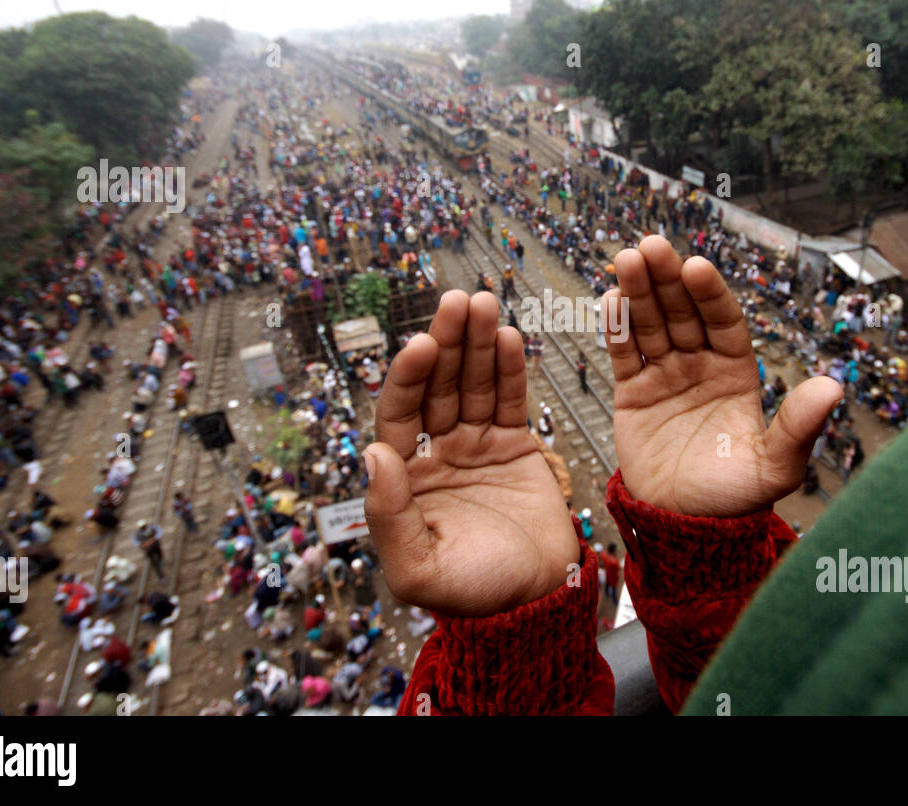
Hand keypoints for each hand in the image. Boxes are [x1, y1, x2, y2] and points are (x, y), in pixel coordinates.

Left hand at [363, 290, 578, 616]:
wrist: (535, 605)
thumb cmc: (470, 595)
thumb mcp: (416, 568)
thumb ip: (389, 515)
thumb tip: (372, 453)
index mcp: (404, 478)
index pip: (399, 413)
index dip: (409, 376)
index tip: (424, 343)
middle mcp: (435, 454)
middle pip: (437, 385)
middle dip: (447, 342)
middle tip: (458, 301)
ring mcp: (474, 447)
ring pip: (472, 384)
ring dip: (477, 344)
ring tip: (484, 303)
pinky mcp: (513, 448)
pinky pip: (509, 400)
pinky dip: (509, 369)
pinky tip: (508, 336)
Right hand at [605, 236, 841, 515]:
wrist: (683, 529)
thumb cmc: (734, 499)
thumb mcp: (775, 466)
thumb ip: (799, 427)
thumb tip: (833, 387)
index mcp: (738, 374)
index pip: (724, 322)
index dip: (710, 294)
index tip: (696, 266)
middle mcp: (701, 366)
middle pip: (683, 312)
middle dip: (668, 278)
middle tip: (652, 245)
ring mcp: (666, 376)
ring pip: (651, 324)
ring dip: (639, 291)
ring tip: (626, 259)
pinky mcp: (633, 393)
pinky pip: (624, 353)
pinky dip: (616, 326)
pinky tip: (611, 297)